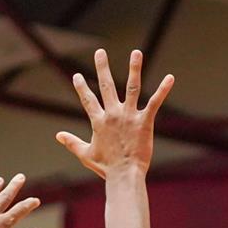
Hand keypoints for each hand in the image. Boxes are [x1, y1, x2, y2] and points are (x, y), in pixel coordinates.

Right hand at [56, 49, 173, 178]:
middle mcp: (113, 114)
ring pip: (132, 87)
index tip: (77, 75)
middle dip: (102, 68)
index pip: (88, 100)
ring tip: (136, 52)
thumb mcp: (86, 154)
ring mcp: (129, 117)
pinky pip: (155, 102)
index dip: (82, 87)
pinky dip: (163, 90)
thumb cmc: (107, 168)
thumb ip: (72, 142)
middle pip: (107, 86)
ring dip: (134, 69)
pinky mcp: (145, 122)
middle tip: (100, 52)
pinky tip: (170, 78)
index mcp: (99, 121)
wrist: (124, 175)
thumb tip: (58, 135)